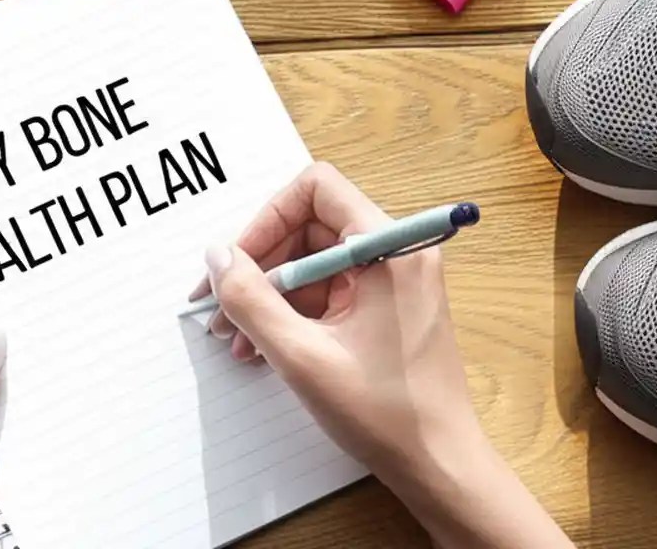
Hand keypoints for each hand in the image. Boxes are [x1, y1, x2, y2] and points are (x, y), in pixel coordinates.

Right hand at [200, 163, 571, 547]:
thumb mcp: (301, 355)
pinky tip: (261, 347)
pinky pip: (328, 292)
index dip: (267, 219)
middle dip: (259, 264)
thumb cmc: (386, 413)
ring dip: (269, 296)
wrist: (439, 466)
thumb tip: (217, 257)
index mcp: (390, 248)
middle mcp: (396, 253)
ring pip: (313, 263)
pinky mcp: (385, 309)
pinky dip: (291, 314)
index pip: (317, 190)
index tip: (237, 263)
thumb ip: (251, 300)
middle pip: (309, 226)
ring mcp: (392, 282)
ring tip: (235, 337)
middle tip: (220, 306)